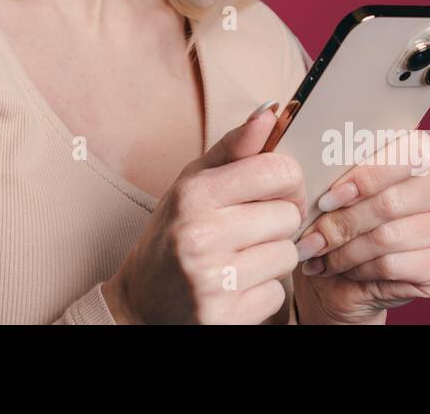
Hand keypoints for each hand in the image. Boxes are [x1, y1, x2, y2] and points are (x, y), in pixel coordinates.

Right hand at [103, 101, 305, 323]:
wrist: (141, 302)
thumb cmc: (173, 233)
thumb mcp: (192, 182)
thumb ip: (234, 147)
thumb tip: (271, 111)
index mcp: (195, 193)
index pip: (278, 171)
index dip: (287, 180)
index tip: (276, 190)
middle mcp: (201, 235)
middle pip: (288, 216)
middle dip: (276, 222)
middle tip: (250, 229)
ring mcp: (213, 280)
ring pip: (287, 256)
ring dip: (272, 257)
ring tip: (241, 257)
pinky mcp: (224, 316)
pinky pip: (277, 293)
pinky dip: (262, 290)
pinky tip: (236, 285)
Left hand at [291, 129, 429, 323]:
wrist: (335, 274)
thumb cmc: (321, 217)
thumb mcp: (295, 180)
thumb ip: (278, 144)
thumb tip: (266, 112)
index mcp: (414, 150)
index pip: (407, 148)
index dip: (366, 175)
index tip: (327, 197)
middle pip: (393, 200)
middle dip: (343, 222)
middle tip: (311, 236)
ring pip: (390, 235)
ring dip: (345, 249)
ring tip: (319, 254)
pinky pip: (398, 264)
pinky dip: (360, 269)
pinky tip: (343, 269)